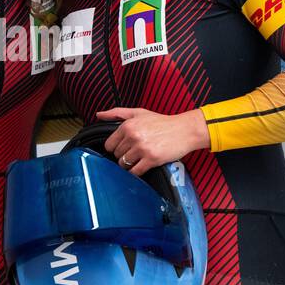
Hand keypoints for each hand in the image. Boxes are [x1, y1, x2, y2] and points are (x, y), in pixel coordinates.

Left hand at [96, 107, 210, 176]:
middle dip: (124, 155)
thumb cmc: (163, 122)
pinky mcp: (151, 159)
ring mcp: (142, 148)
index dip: (115, 148)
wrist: (185, 130)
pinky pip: (135, 171)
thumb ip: (116, 113)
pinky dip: (137, 172)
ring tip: (139, 159)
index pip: (109, 144)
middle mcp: (133, 136)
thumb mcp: (139, 113)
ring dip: (130, 165)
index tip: (124, 148)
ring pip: (124, 164)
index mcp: (128, 125)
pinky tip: (143, 166)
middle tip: (135, 152)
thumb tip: (99, 115)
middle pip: (116, 155)